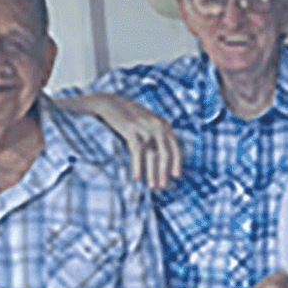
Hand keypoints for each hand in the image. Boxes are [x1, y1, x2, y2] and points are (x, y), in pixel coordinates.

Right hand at [60, 93, 181, 187]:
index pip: (175, 146)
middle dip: (164, 171)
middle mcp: (157, 126)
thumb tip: (164, 157)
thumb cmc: (130, 116)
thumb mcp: (149, 122)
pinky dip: (137, 167)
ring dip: (152, 173)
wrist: (110, 102)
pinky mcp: (131, 129)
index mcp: (164, 125)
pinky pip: (137, 152)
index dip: (177, 162)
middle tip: (163, 186)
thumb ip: (158, 135)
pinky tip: (138, 178)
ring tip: (152, 186)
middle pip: (164, 153)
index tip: (176, 176)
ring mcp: (144, 127)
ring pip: (151, 155)